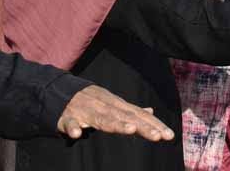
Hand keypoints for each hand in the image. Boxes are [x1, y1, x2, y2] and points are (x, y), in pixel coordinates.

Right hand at [57, 85, 174, 141]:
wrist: (60, 93)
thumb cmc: (91, 101)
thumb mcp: (113, 104)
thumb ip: (131, 110)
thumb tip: (151, 112)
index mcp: (117, 106)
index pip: (140, 116)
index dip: (154, 125)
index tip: (169, 135)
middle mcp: (106, 107)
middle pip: (126, 118)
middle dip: (143, 127)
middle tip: (159, 136)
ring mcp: (87, 111)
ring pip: (103, 119)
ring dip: (116, 124)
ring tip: (130, 130)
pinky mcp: (68, 117)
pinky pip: (71, 123)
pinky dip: (73, 127)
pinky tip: (77, 134)